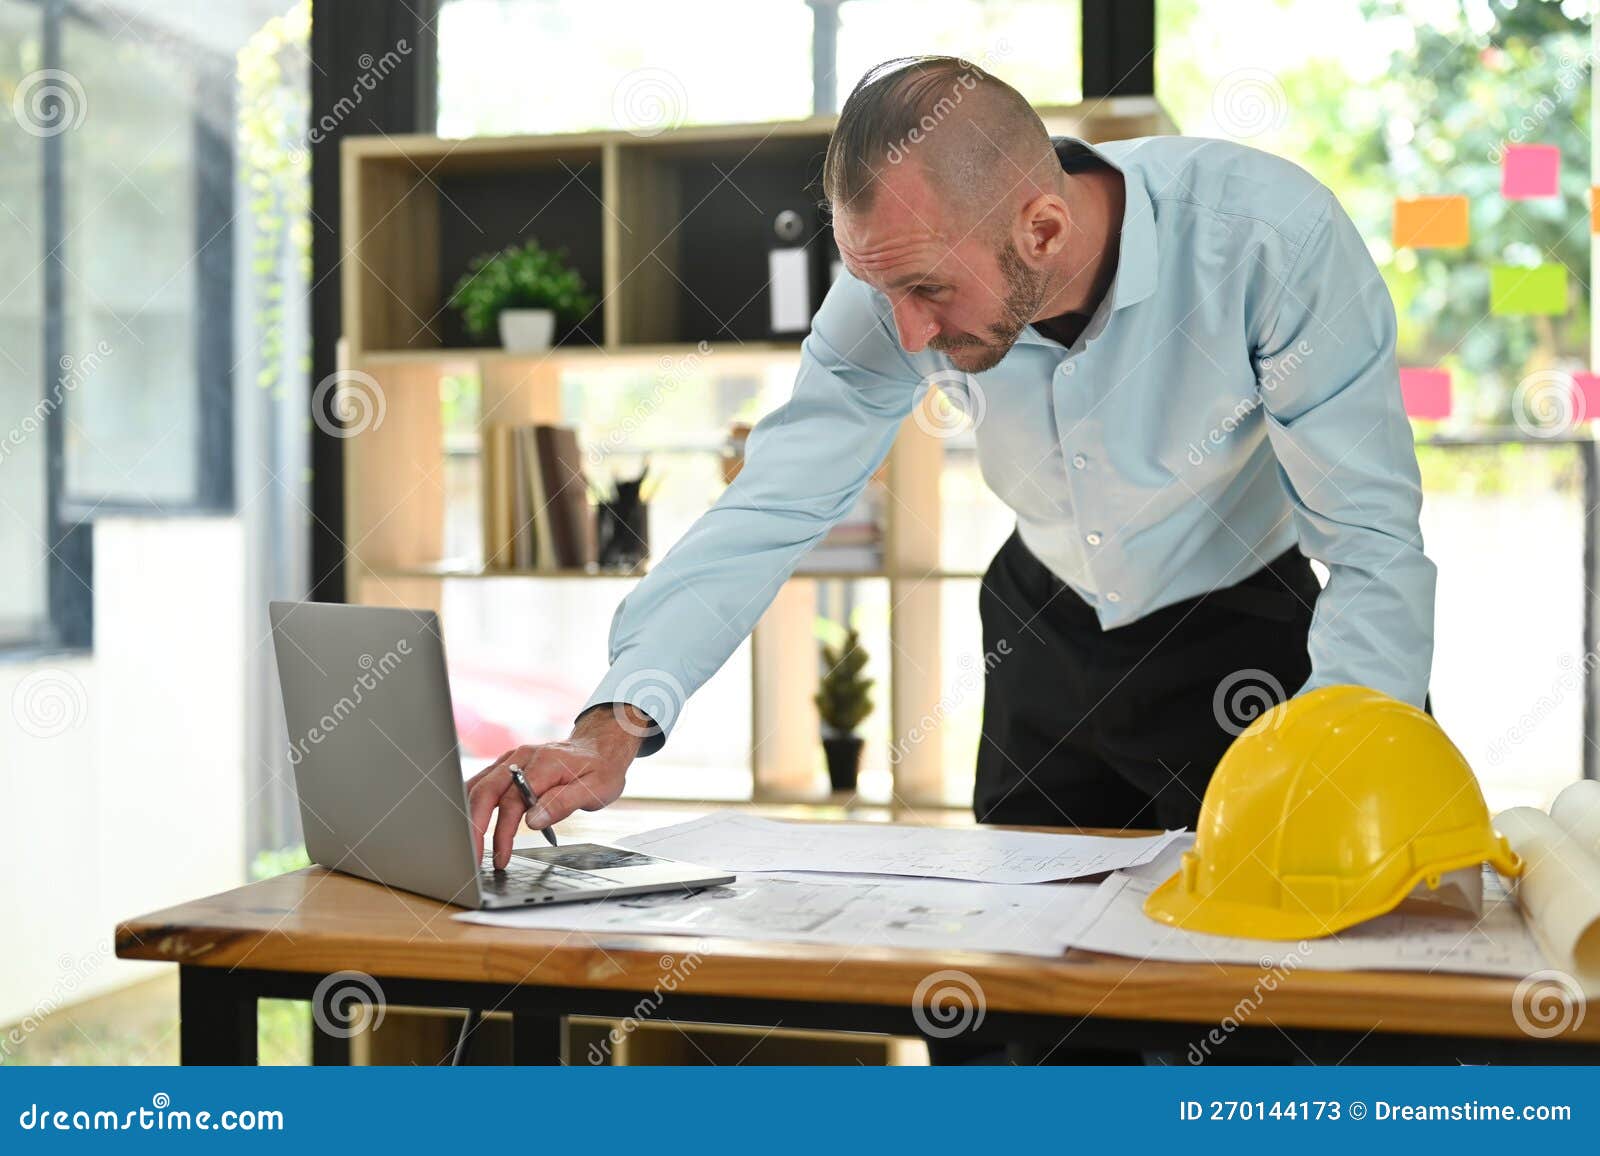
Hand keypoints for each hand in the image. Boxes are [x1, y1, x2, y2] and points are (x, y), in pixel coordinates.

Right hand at [466, 705, 650, 868]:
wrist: (599, 745)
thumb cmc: (599, 768)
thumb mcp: (594, 789)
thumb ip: (563, 803)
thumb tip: (533, 821)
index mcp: (544, 763)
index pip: (513, 800)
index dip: (503, 831)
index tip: (501, 857)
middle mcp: (521, 758)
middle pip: (485, 791)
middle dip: (474, 827)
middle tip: (474, 857)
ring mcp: (511, 760)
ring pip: (478, 786)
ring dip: (469, 817)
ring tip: (470, 847)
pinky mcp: (506, 765)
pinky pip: (482, 783)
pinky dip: (472, 804)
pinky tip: (471, 824)